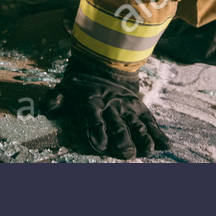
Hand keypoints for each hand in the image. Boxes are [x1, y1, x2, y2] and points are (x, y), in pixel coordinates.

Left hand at [47, 51, 169, 158]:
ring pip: (137, 126)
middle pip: (119, 127)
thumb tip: (49, 109)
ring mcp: (128, 107)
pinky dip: (159, 134)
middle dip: (123, 142)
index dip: (97, 133)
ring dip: (143, 140)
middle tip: (126, 153)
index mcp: (92, 103)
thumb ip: (55, 99)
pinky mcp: (140, 108)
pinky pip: (151, 122)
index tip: (100, 146)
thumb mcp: (64, 87)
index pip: (94, 119)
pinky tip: (166, 145)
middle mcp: (112, 107)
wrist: (104, 62)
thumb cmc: (81, 83)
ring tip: (147, 151)